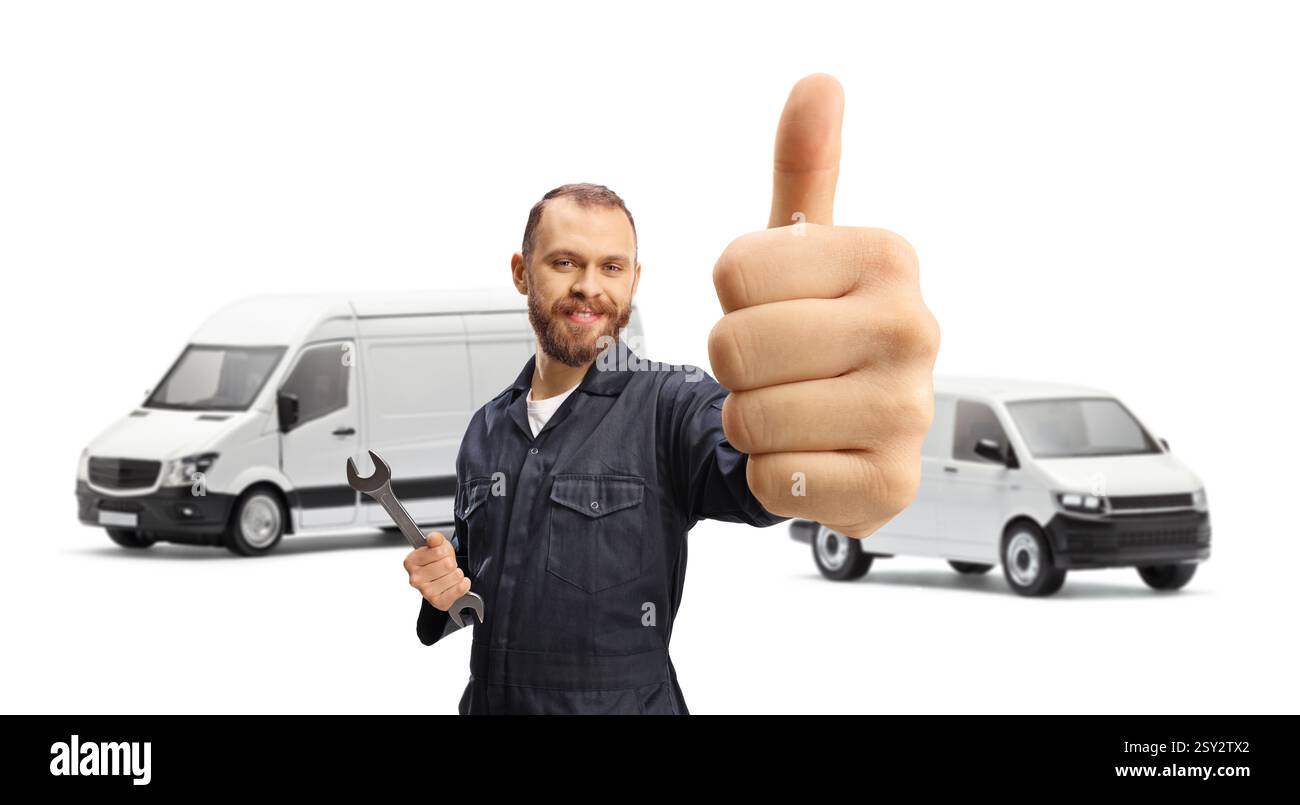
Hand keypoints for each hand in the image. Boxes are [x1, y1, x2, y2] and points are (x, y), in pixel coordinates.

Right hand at [403, 531, 470, 610]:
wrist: (443, 577)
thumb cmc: (438, 561)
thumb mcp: (438, 545)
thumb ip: (436, 539)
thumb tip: (433, 538)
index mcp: (411, 562)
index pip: (439, 552)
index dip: (444, 551)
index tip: (441, 555)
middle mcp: (415, 579)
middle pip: (448, 565)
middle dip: (452, 564)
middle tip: (446, 567)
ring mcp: (425, 592)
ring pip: (454, 576)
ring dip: (457, 575)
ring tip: (450, 575)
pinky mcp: (437, 602)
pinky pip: (457, 590)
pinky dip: (463, 586)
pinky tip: (459, 583)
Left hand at [709, 73, 939, 537]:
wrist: (850, 431)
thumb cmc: (815, 326)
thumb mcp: (805, 249)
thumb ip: (805, 170)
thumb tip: (818, 84)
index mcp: (889, 257)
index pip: (732, 272)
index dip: (731, 299)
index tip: (776, 307)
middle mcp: (915, 329)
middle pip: (732, 346)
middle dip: (733, 367)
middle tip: (777, 368)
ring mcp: (910, 414)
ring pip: (747, 418)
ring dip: (749, 423)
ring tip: (795, 411)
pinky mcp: (892, 487)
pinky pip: (772, 481)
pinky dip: (771, 476)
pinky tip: (813, 459)